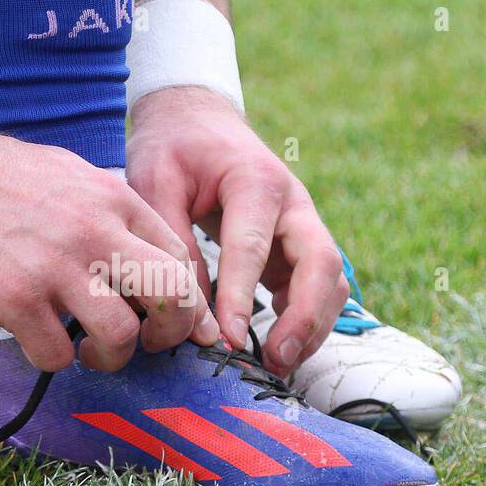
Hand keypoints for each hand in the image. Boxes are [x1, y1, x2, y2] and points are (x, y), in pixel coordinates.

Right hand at [0, 122, 218, 372]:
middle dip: (168, 333)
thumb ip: (107, 212)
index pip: (179, 259)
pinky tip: (37, 340)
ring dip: (110, 357)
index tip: (160, 317)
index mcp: (113, 199)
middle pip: (171, 297)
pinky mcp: (14, 298)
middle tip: (144, 344)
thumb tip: (135, 254)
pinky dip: (52, 359)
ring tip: (88, 350)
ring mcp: (55, 266)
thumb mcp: (68, 174)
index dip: (180, 299)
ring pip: (120, 336)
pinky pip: (56, 354)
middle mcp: (94, 232)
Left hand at [126, 87, 347, 376]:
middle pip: (321, 263)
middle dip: (305, 316)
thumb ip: (173, 246)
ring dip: (313, 325)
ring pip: (330, 279)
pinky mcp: (298, 247)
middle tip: (275, 359)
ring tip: (278, 365)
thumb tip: (196, 319)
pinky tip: (277, 347)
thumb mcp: (155, 184)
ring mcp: (303, 224)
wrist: (196, 120)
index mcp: (256, 180)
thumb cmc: (172, 149)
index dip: (241, 298)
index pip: (253, 247)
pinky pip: (318, 287)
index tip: (227, 341)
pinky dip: (307, 319)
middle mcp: (293, 203)